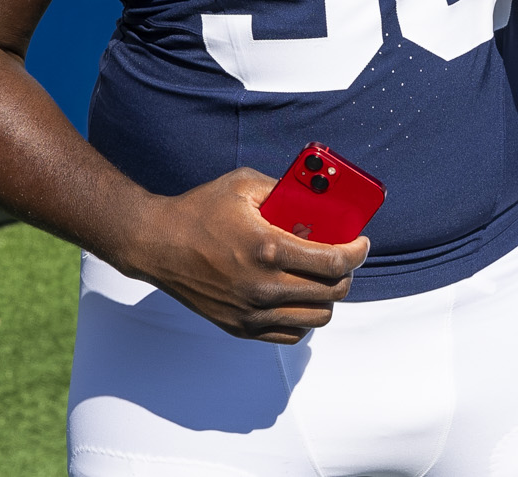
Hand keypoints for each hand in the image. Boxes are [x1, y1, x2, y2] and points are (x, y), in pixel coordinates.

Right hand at [115, 168, 368, 343]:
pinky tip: (298, 296)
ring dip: (327, 297)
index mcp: (268, 249)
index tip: (361, 243)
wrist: (155, 244)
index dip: (358, 252)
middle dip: (347, 272)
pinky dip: (303, 317)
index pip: (335, 262)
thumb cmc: (200, 210)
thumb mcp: (245, 185)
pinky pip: (291, 333)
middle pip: (333, 293)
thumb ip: (287, 189)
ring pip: (317, 318)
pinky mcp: (240, 327)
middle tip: (343, 257)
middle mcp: (262, 286)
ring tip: (321, 278)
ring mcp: (251, 312)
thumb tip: (322, 195)